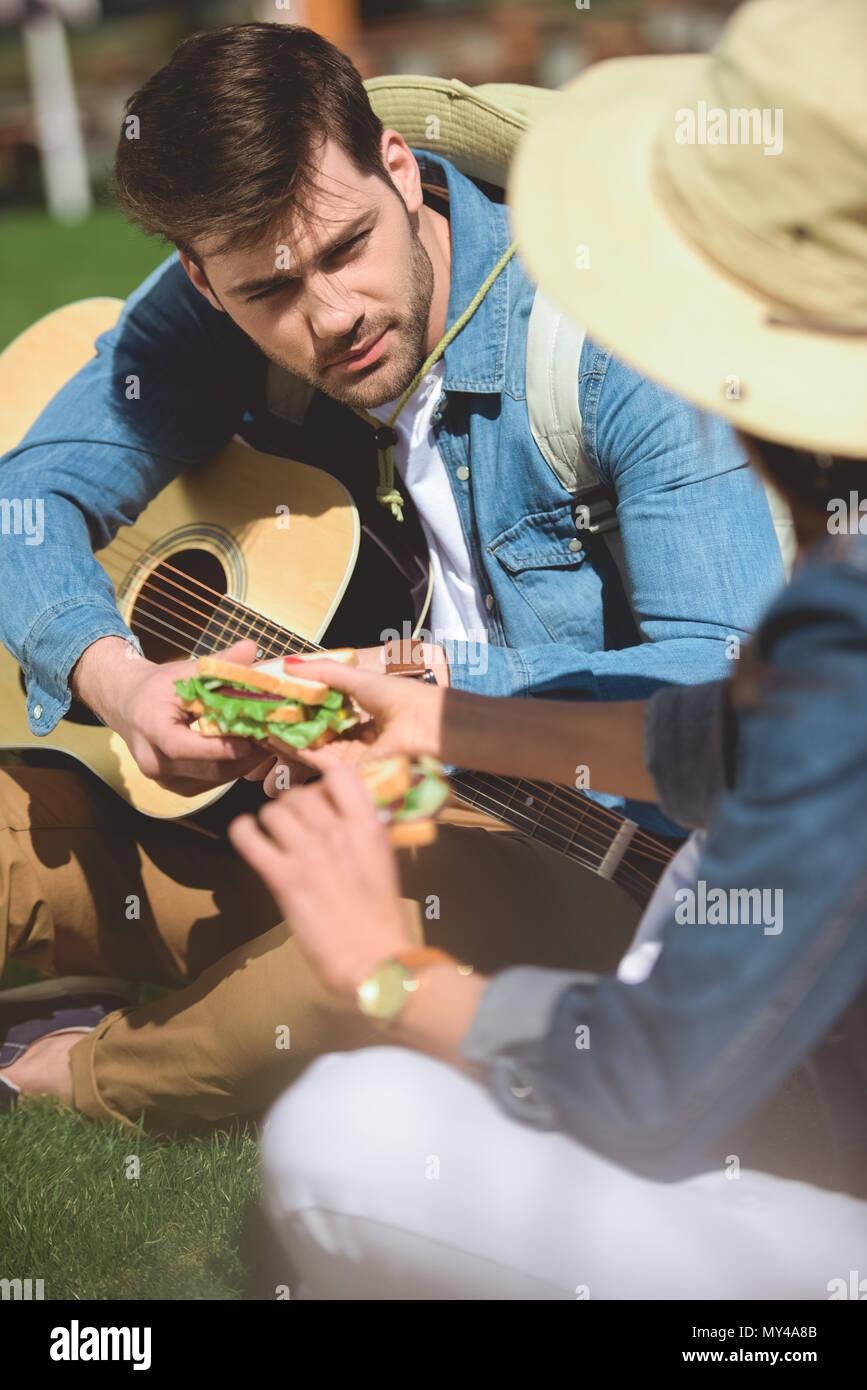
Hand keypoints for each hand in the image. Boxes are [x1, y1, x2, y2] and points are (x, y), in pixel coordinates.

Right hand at [72, 635, 269, 794]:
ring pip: (213, 779)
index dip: (218, 747)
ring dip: (243, 763)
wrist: (127, 703)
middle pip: (205, 767)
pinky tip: (249, 751)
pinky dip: (232, 768)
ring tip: (267, 742)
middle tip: (273, 737)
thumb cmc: (157, 687)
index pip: (182, 746)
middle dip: (243, 755)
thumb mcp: (185, 671)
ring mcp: (163, 779)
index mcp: (149, 727)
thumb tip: (250, 648)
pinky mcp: (175, 787)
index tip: (250, 739)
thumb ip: (219, 663)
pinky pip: (210, 783)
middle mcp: (153, 760)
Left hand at [228, 764, 413, 998]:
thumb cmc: (380, 915)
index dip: (323, 776)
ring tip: (272, 834)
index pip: (340, 773)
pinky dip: (243, 832)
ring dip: (269, 820)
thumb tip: (341, 815)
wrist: (372, 957)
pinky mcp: (283, 877)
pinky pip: (249, 838)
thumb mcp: (381, 860)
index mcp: (367, 826)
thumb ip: (361, 833)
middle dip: (292, 805)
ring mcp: (308, 852)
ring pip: (273, 811)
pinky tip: (246, 835)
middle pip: (300, 793)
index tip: (317, 788)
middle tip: (292, 822)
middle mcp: (336, 831)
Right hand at [245, 644, 446, 797]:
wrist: (429, 725)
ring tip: (260, 723)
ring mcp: (353, 757)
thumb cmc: (403, 698)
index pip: (324, 714)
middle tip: (258, 715)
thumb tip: (289, 662)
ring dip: (286, 736)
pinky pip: (318, 759)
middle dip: (289, 724)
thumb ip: (325, 673)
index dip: (299, 706)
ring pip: (313, 747)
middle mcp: (357, 740)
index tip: (274, 699)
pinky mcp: (350, 772)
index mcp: (363, 717)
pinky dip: (295, 748)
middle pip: (316, 733)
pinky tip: (274, 735)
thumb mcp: (359, 679)